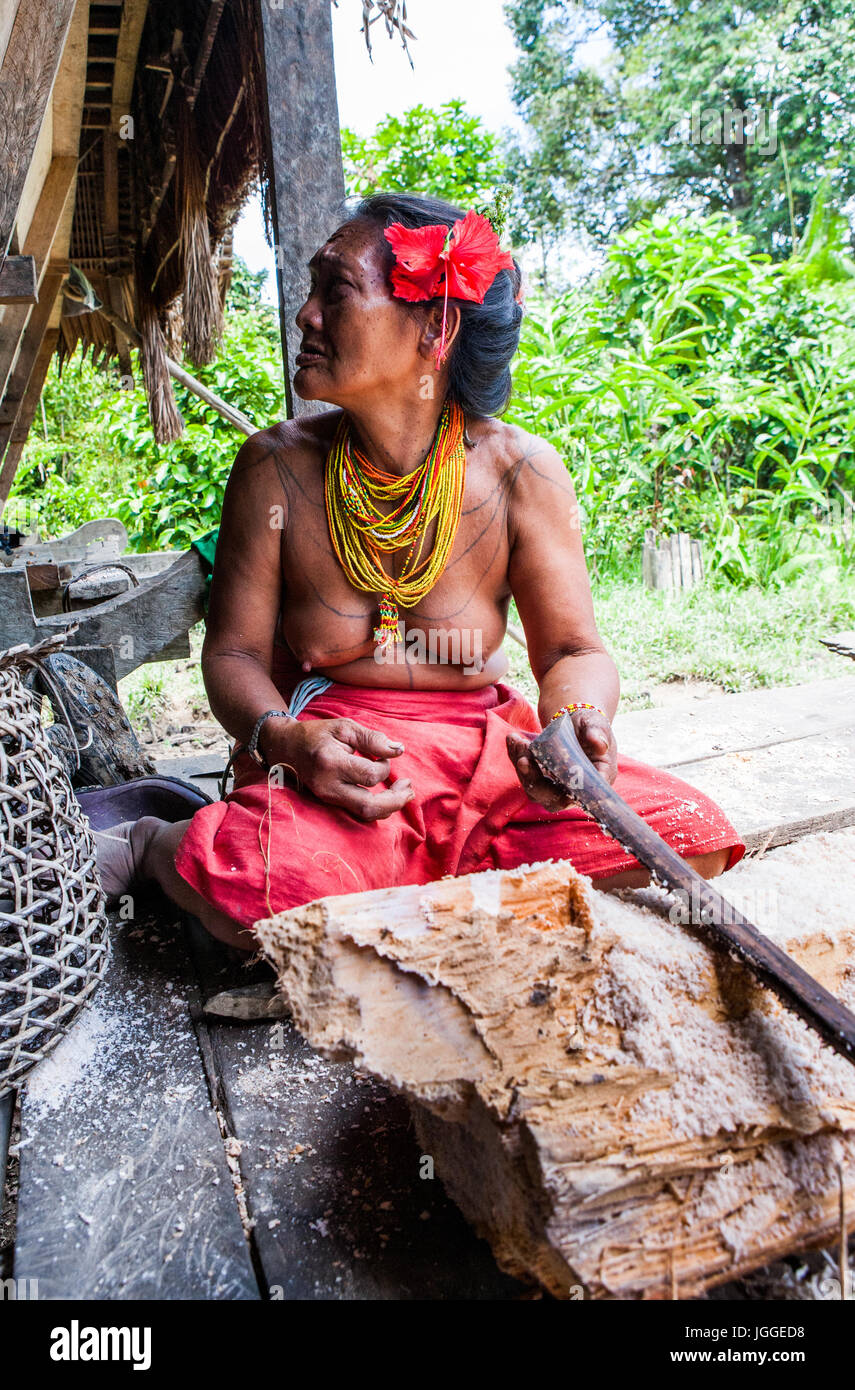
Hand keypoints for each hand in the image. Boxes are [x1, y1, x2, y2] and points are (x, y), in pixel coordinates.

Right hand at [262, 716, 413, 821]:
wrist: (285, 747)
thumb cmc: (317, 735)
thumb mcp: (345, 727)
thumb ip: (372, 739)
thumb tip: (399, 750)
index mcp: (330, 763)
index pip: (369, 775)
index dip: (384, 766)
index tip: (382, 754)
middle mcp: (327, 786)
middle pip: (368, 807)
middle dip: (395, 801)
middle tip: (410, 789)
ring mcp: (327, 798)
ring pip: (364, 815)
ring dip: (390, 806)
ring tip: (405, 792)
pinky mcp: (330, 803)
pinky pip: (358, 812)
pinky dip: (378, 807)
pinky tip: (389, 796)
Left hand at [506, 710, 617, 809]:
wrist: (574, 723)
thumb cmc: (590, 726)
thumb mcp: (596, 724)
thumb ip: (598, 733)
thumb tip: (599, 743)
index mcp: (596, 782)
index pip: (586, 796)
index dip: (569, 792)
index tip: (553, 775)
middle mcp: (574, 791)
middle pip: (552, 799)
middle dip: (535, 780)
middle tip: (523, 759)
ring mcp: (553, 787)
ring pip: (534, 788)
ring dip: (522, 767)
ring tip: (517, 741)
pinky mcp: (538, 778)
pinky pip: (524, 772)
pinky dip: (516, 755)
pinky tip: (513, 738)